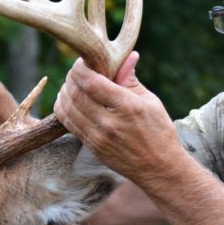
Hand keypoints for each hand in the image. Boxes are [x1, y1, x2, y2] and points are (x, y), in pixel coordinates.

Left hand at [54, 53, 178, 180]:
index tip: (83, 61)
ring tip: (72, 85)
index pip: (91, 81)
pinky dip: (64, 108)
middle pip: (75, 93)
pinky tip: (70, 101)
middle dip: (71, 77)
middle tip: (77, 71)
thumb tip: (126, 56)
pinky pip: (68, 123)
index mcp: (127, 107)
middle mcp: (109, 122)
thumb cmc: (159, 132)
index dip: (80, 68)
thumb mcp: (151, 102)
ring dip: (65, 92)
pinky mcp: (92, 146)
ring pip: (66, 108)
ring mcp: (98, 137)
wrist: (159, 168)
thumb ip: (131, 80)